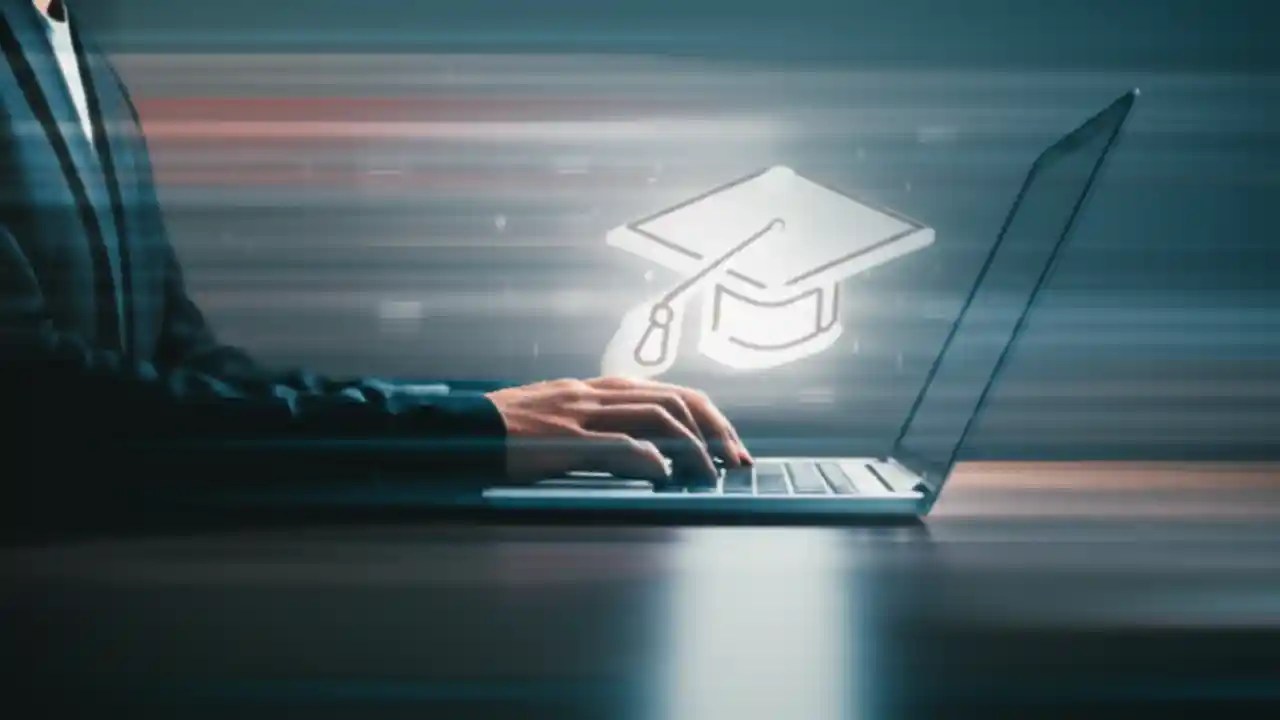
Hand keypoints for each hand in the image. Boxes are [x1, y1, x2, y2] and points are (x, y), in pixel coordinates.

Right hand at [485, 376, 751, 484]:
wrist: (459, 429)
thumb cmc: (507, 430)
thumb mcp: (561, 419)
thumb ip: (602, 427)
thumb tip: (648, 454)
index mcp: (598, 388)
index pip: (670, 391)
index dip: (709, 417)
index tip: (730, 446)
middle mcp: (595, 393)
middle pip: (675, 399)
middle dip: (716, 429)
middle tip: (737, 461)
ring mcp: (579, 414)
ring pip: (655, 417)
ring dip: (691, 447)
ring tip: (707, 473)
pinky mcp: (562, 440)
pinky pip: (615, 444)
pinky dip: (647, 458)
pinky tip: (663, 476)